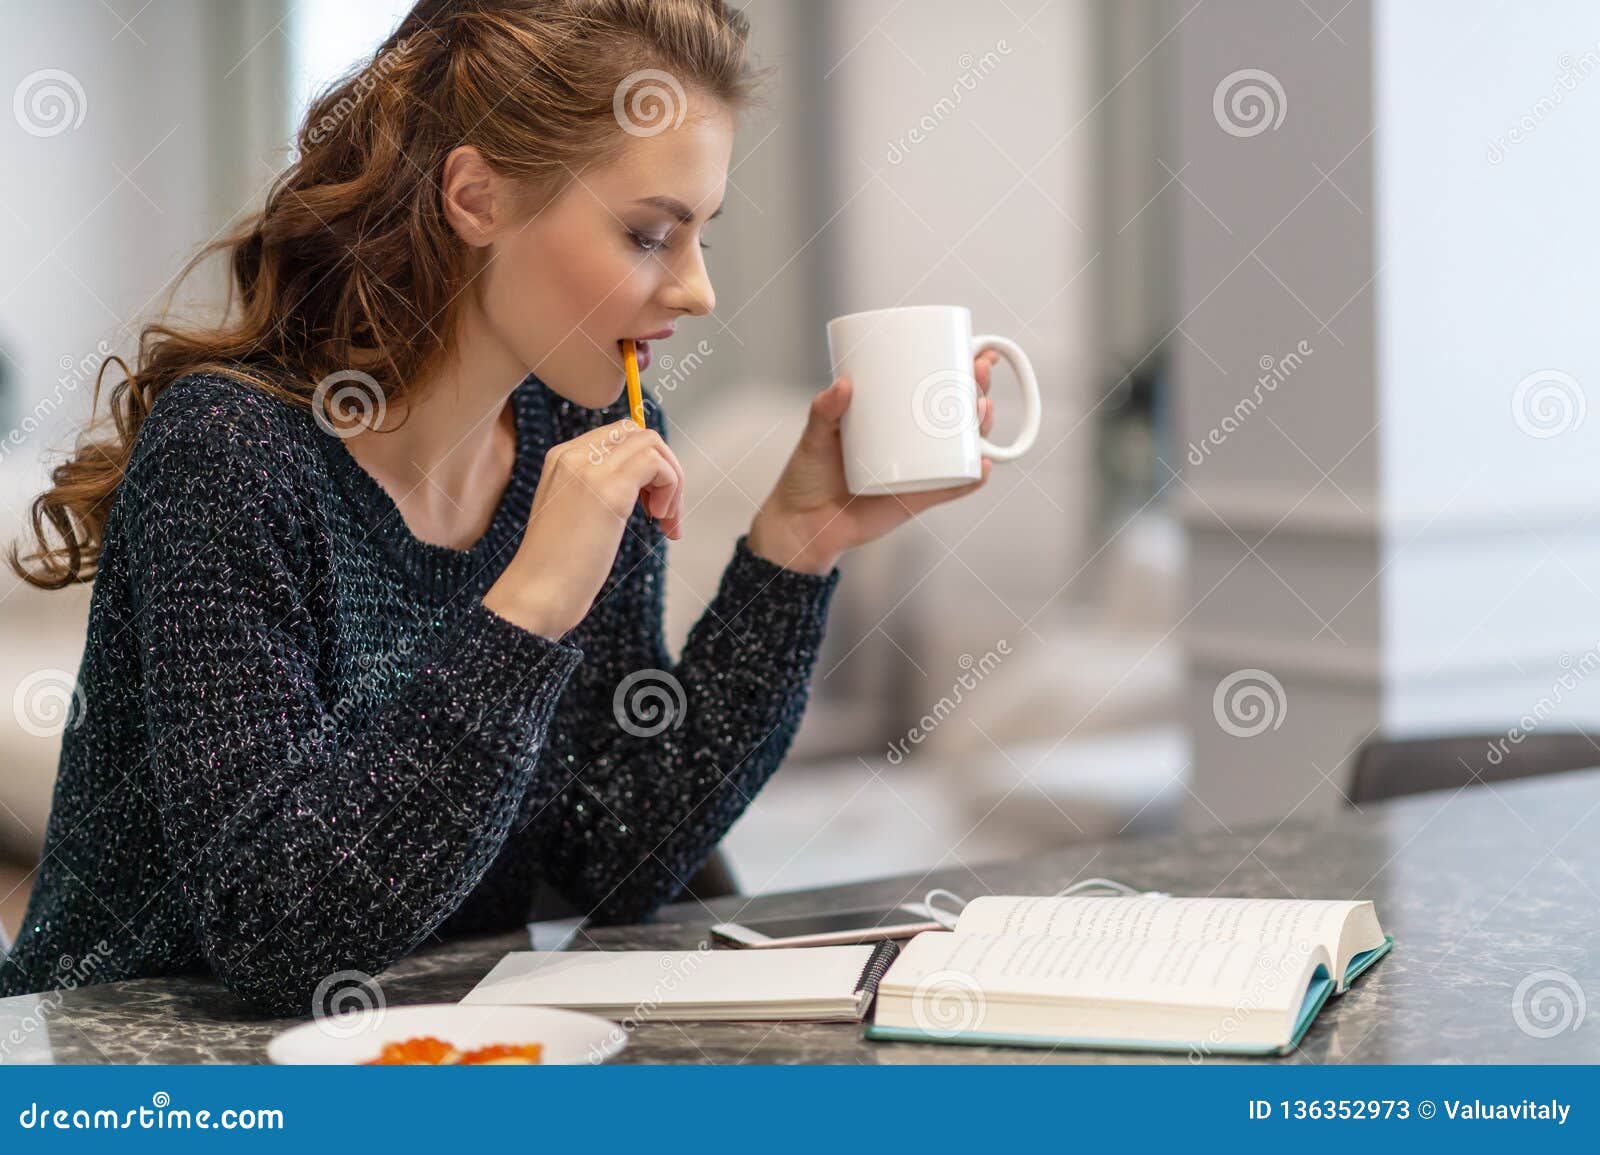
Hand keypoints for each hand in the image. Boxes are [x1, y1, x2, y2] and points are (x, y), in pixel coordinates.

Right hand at [483, 417, 684, 636]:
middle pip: (640, 433)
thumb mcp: (576, 512)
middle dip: (665, 470)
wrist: (536, 594)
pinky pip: (657, 464)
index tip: (651, 505)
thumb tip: (648, 481)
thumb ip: (600, 488)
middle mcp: (573, 454)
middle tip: (664, 514)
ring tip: (665, 521)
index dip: (647, 465)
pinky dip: (672, 489)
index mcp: (562, 457)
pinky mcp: (610, 490)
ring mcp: (590, 469)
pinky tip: (660, 522)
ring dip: (672, 481)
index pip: (620, 434)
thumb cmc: (558, 566)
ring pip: (652, 443)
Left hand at [746, 349, 1002, 574]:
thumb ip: (824, 411)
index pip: (932, 388)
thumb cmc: (808, 476)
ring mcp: (919, 470)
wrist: (802, 525)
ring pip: (963, 446)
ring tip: (982, 410)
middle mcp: (912, 443)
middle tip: (978, 372)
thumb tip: (844, 384)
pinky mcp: (918, 499)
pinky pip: (953, 487)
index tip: (975, 348)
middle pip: (957, 412)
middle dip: (978, 390)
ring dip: (982, 428)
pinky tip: (985, 464)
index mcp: (892, 419)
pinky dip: (973, 478)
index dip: (958, 368)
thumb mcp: (814, 437)